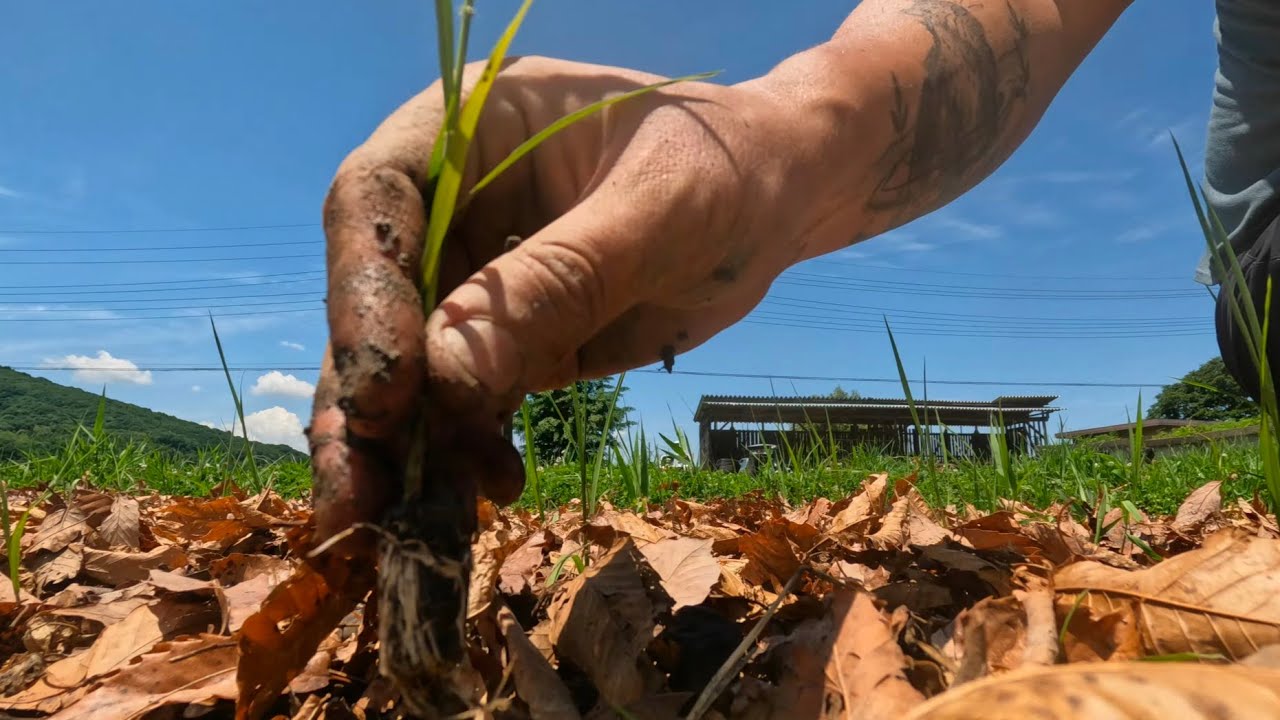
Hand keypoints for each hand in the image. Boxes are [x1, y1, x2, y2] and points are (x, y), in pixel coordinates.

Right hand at [307, 56, 834, 543]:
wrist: (779, 196)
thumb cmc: (725, 168)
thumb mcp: (654, 214)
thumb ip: (557, 286)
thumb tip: (445, 380)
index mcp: (465, 128)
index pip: (375, 201)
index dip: (363, 296)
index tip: (383, 389)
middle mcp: (448, 202)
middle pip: (373, 299)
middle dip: (361, 400)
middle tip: (355, 497)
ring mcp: (473, 274)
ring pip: (408, 365)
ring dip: (403, 445)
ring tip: (406, 525)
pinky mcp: (508, 338)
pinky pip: (466, 398)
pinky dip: (464, 450)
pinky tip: (485, 490)